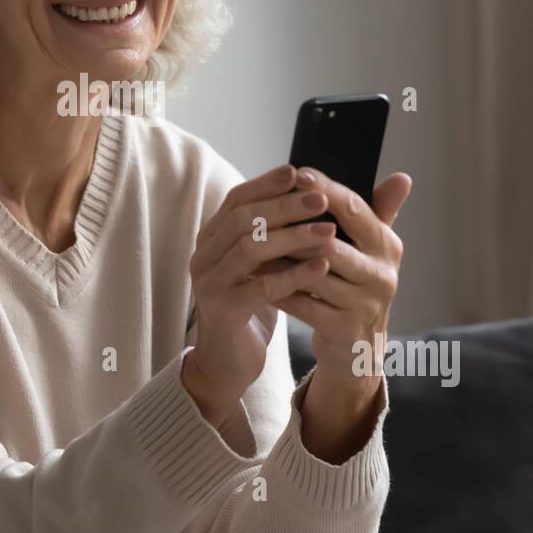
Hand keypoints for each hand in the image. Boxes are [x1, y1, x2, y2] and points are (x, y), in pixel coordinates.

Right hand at [185, 164, 338, 417]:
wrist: (227, 360)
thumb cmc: (249, 303)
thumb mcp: (260, 263)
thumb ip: (276, 230)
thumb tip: (310, 192)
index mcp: (212, 237)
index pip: (236, 199)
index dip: (266, 184)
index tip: (299, 171)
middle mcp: (204, 255)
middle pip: (243, 219)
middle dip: (284, 206)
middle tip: (320, 199)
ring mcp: (210, 283)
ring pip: (250, 249)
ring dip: (292, 237)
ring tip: (328, 232)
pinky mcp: (224, 311)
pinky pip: (261, 288)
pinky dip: (294, 275)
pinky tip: (322, 268)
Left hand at [277, 168, 410, 387]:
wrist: (357, 348)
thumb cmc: (356, 285)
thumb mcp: (371, 249)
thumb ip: (379, 211)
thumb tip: (403, 177)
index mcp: (387, 246)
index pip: (355, 209)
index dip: (325, 190)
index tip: (296, 173)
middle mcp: (382, 274)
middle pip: (331, 241)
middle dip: (294, 226)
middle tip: (261, 211)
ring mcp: (365, 304)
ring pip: (314, 273)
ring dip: (280, 258)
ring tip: (251, 243)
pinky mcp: (344, 328)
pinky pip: (303, 304)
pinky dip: (278, 288)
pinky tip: (256, 277)